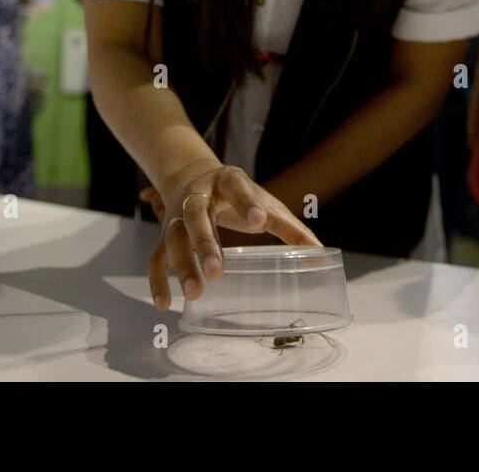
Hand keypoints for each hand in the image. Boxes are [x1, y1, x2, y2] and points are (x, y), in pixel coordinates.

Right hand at [148, 164, 320, 310]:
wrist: (193, 174)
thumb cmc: (238, 195)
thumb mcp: (266, 203)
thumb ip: (291, 229)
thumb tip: (322, 256)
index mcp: (227, 180)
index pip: (236, 187)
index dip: (246, 202)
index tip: (258, 220)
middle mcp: (197, 194)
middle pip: (196, 215)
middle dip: (205, 242)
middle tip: (218, 271)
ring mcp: (177, 214)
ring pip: (173, 236)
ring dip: (182, 263)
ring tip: (196, 292)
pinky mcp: (165, 233)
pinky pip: (156, 255)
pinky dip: (158, 279)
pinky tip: (165, 303)